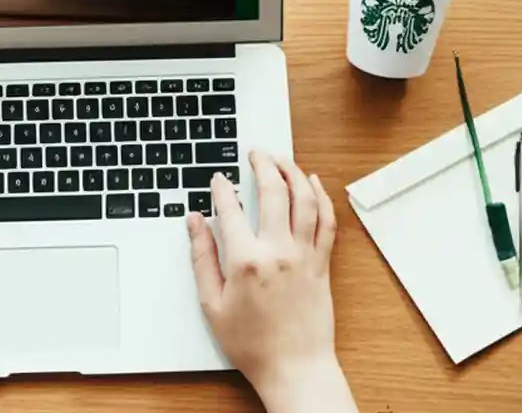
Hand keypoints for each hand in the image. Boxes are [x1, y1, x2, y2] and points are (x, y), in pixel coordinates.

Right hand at [187, 151, 357, 412]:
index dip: (221, 189)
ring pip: (304, 199)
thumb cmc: (252, 343)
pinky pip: (326, 221)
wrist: (294, 367)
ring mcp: (305, 255)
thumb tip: (194, 223)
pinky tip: (313, 183)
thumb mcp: (212, 303)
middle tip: (254, 154)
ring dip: (293, 172)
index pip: (230, 209)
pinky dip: (321, 197)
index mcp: (246, 261)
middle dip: (261, 165)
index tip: (217, 180)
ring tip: (281, 159)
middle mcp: (278, 251)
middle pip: (273, 191)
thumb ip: (202, 257)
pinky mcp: (322, 263)